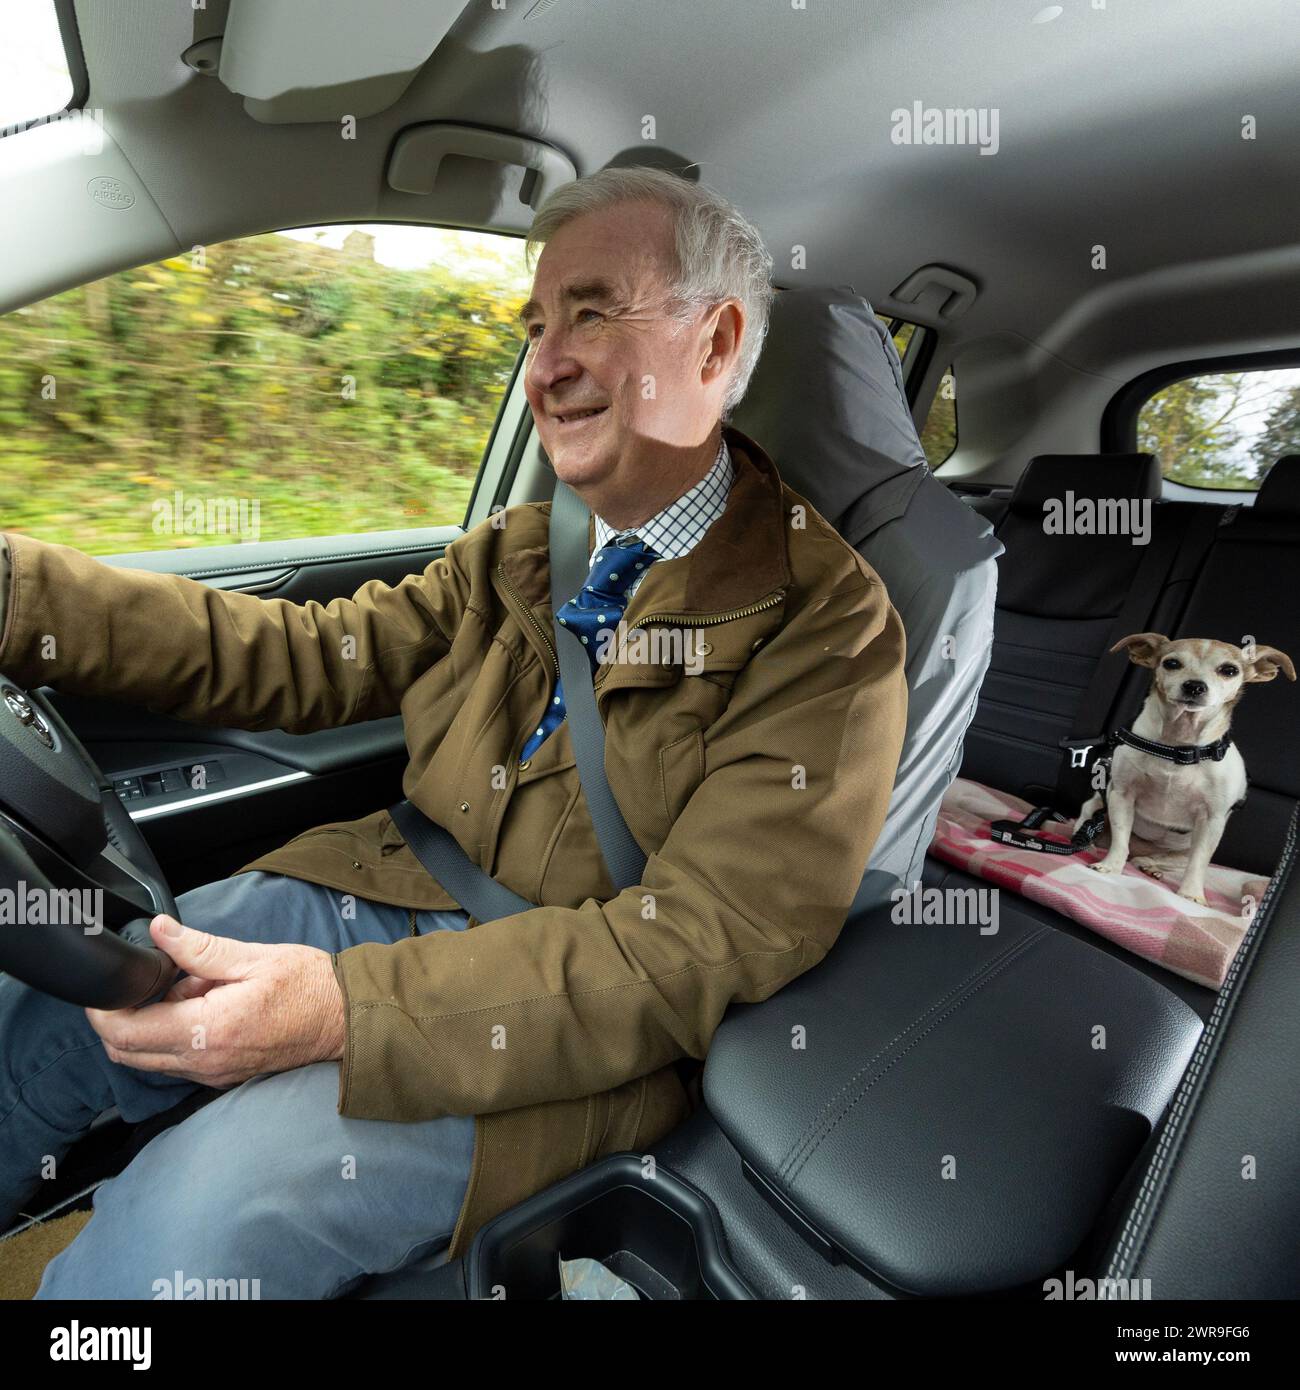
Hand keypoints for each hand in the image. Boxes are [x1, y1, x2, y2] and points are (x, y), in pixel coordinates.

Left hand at [85, 914, 345, 1087]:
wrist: (347, 1019)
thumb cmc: (309, 986)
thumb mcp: (253, 956)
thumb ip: (198, 948)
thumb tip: (158, 930)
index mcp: (209, 1029)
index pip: (127, 1032)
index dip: (103, 1009)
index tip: (109, 983)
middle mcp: (205, 1061)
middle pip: (127, 1054)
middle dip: (120, 1018)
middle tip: (147, 980)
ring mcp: (213, 1074)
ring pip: (149, 1059)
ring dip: (151, 1026)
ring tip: (189, 988)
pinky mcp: (223, 1076)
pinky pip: (177, 1062)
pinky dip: (173, 1035)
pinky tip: (204, 1006)